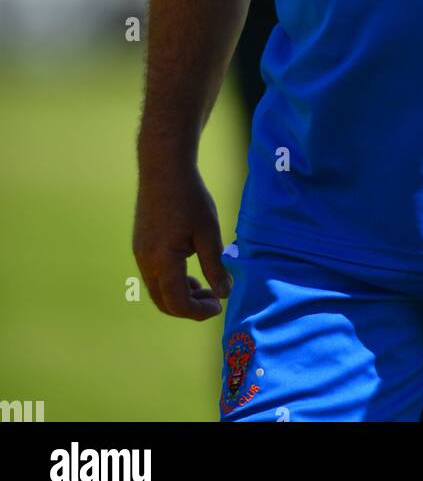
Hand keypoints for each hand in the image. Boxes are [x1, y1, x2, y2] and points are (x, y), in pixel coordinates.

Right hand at [133, 160, 232, 319]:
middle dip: (189, 308)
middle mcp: (145, 261)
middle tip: (213, 299)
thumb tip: (224, 293)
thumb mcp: (208, 232)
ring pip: (157, 290)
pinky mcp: (140, 245)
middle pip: (164, 302)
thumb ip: (215, 265)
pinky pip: (154, 275)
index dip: (199, 312)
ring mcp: (139, 253)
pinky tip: (190, 270)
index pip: (177, 303)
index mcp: (162, 261)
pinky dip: (171, 281)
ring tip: (204, 285)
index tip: (219, 306)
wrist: (164, 168)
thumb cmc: (189, 197)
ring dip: (180, 294)